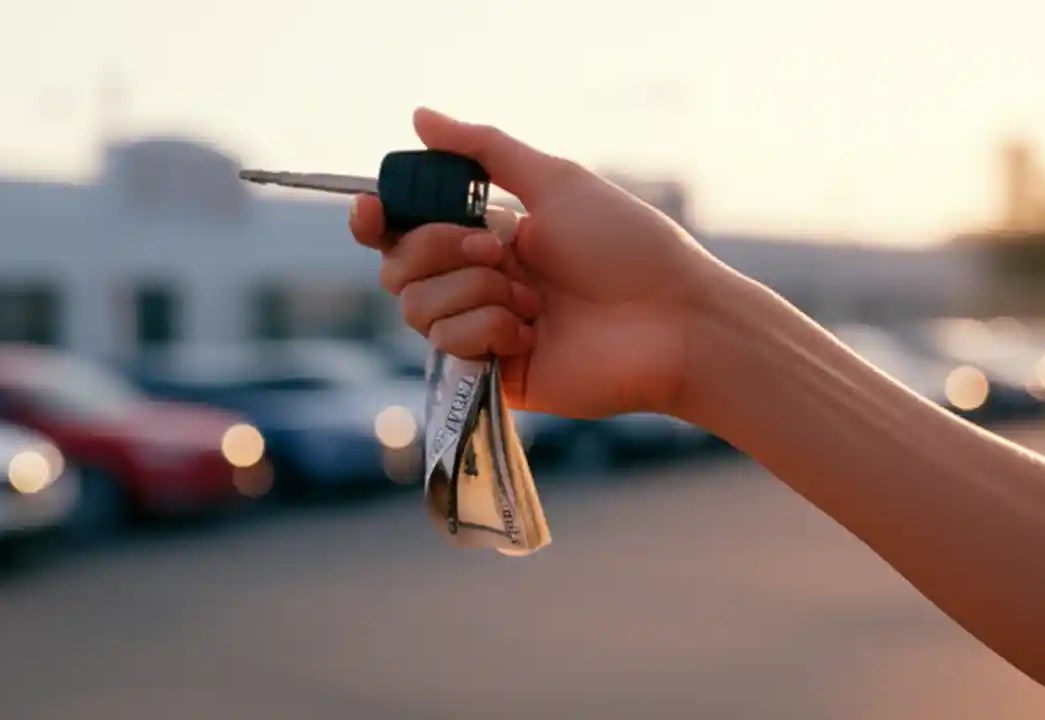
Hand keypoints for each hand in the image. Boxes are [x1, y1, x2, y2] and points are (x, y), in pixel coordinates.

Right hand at [350, 108, 738, 418]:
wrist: (671, 321)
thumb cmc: (628, 247)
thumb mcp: (556, 182)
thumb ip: (484, 150)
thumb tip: (420, 117)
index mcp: (489, 236)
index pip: (407, 229)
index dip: (379, 219)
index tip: (373, 207)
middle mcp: (478, 283)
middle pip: (399, 268)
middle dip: (438, 248)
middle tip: (496, 248)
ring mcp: (482, 329)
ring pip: (417, 307)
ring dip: (474, 291)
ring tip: (532, 298)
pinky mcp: (491, 374)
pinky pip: (449, 344)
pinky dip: (487, 327)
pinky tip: (532, 332)